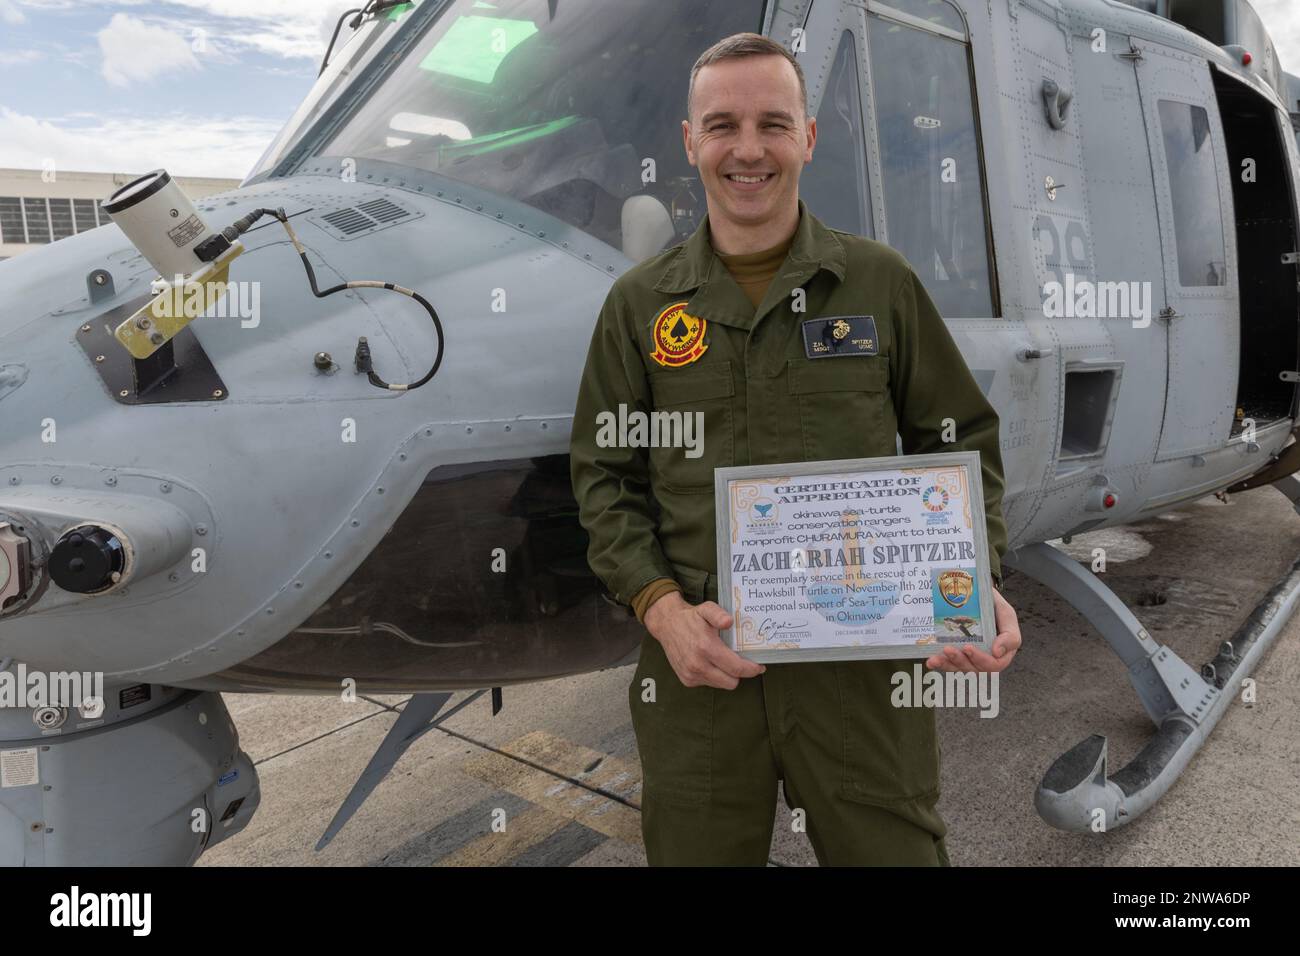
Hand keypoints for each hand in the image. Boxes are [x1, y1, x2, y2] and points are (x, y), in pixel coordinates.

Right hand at [643, 591, 765, 689]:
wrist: (666, 625)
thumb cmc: (690, 617)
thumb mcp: (706, 609)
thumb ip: (718, 614)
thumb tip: (729, 622)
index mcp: (706, 647)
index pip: (736, 668)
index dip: (751, 669)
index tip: (759, 666)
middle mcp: (698, 664)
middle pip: (731, 682)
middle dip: (740, 673)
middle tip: (742, 662)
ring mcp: (691, 674)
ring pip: (721, 685)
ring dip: (727, 675)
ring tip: (725, 661)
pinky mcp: (686, 680)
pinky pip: (709, 684)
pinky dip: (714, 676)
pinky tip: (710, 663)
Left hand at [925, 586, 1020, 673]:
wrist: (977, 594)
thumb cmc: (995, 605)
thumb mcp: (1007, 615)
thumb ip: (1010, 634)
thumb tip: (997, 652)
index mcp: (1002, 653)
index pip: (994, 665)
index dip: (981, 660)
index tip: (967, 647)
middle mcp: (986, 659)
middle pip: (974, 670)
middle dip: (960, 661)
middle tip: (948, 649)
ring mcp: (969, 658)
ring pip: (959, 669)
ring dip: (947, 665)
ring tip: (936, 658)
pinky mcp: (956, 654)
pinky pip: (948, 664)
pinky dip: (940, 664)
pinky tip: (931, 661)